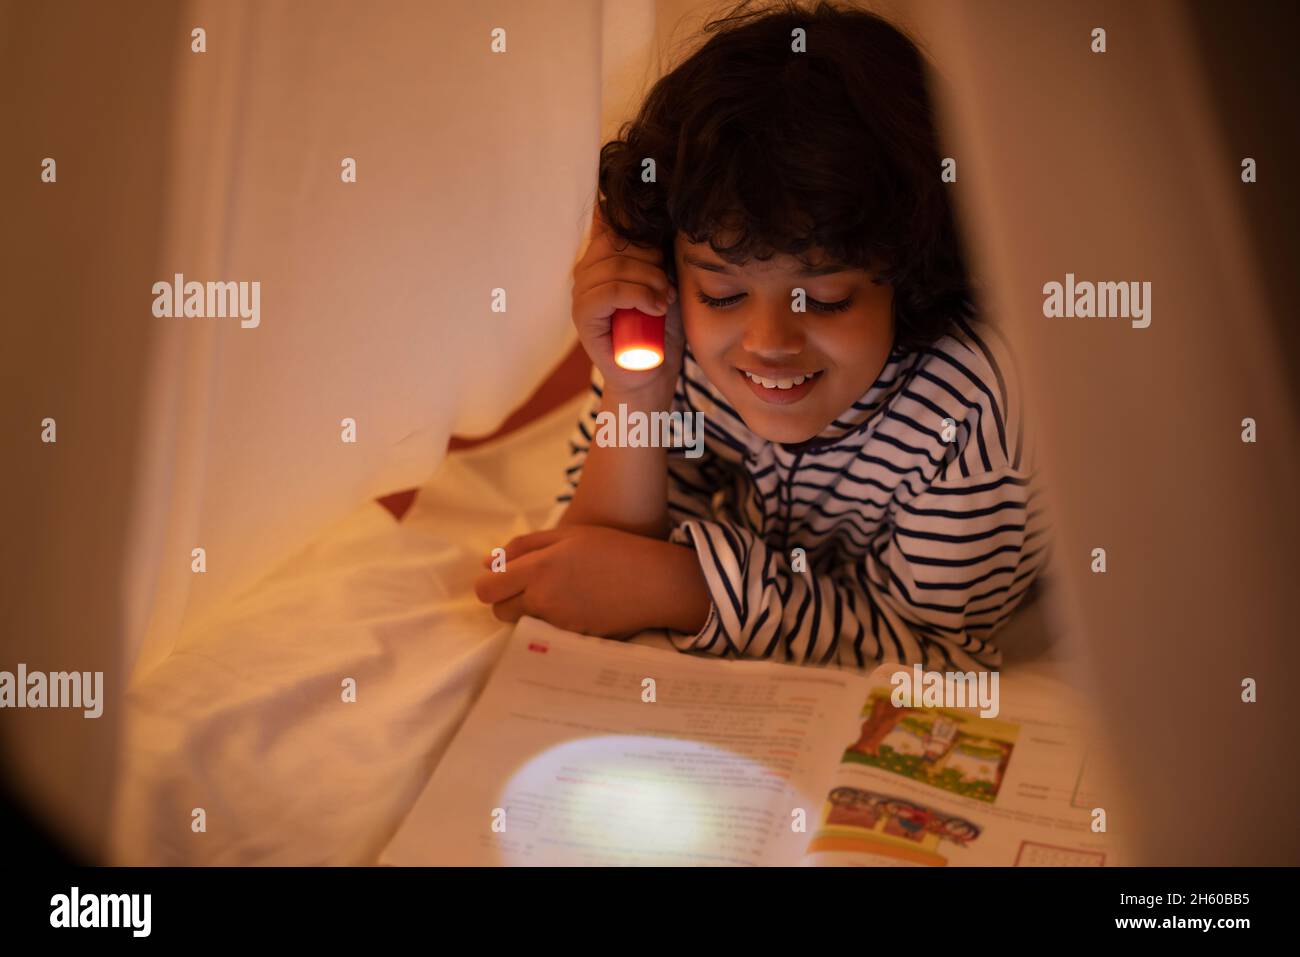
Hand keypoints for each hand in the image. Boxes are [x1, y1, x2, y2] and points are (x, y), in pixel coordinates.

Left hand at [473, 525, 711, 637]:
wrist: (655, 582)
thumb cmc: (613, 550)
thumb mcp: (567, 535)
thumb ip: (523, 547)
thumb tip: (487, 563)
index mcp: (539, 568)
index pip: (487, 589)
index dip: (491, 584)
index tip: (505, 579)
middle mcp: (544, 600)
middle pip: (499, 612)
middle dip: (509, 600)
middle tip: (535, 586)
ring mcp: (558, 624)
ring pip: (522, 625)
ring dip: (530, 613)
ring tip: (560, 596)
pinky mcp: (572, 641)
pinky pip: (546, 636)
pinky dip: (553, 626)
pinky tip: (576, 609)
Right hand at [570, 203, 685, 399]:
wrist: (653, 371)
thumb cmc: (662, 325)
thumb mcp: (666, 277)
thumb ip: (659, 247)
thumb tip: (664, 210)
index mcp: (604, 254)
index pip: (612, 217)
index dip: (640, 225)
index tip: (664, 248)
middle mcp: (588, 268)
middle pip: (618, 240)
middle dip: (653, 259)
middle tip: (668, 286)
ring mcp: (582, 291)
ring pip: (617, 267)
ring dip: (650, 281)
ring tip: (665, 300)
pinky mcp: (583, 315)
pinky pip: (608, 292)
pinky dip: (637, 296)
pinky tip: (654, 308)